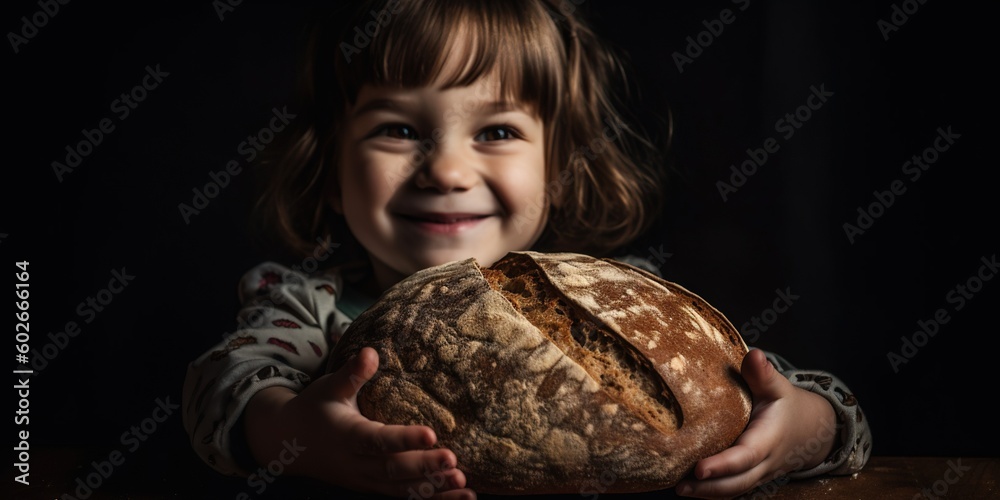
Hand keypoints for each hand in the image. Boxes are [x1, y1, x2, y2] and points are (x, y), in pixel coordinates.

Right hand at [245, 347, 476, 498]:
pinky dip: (432, 499)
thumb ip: (352, 373)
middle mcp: (357, 463)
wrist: (290, 443)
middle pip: (393, 469)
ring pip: (401, 489)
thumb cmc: (315, 408)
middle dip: (425, 467)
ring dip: (433, 489)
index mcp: (347, 435)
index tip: (432, 433)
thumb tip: (371, 351)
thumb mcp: (329, 387)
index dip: (404, 439)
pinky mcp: (375, 487)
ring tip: (464, 485)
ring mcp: (366, 480)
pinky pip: (404, 497)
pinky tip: (461, 497)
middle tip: (454, 461)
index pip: (378, 440)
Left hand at [674, 349, 837, 498]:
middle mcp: (765, 462)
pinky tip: (690, 489)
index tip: (699, 468)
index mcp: (769, 439)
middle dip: (709, 488)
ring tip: (678, 489)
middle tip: (679, 486)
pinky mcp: (752, 478)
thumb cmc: (787, 405)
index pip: (746, 457)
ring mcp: (760, 474)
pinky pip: (734, 490)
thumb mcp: (779, 387)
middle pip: (738, 483)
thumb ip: (764, 374)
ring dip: (707, 494)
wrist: (810, 430)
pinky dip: (713, 493)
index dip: (723, 465)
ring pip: (735, 491)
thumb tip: (754, 354)